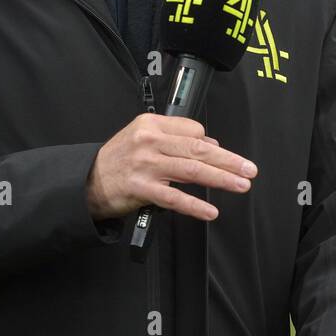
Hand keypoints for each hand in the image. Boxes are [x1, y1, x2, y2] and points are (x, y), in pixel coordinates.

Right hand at [85, 113, 257, 221]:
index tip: (226, 157)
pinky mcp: (140, 189)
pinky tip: (210, 211)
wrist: (86, 181)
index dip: (212, 145)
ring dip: (221, 179)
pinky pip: (174, 198)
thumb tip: (210, 145)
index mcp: (151, 124)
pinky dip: (195, 205)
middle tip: (249, 169)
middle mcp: (149, 141)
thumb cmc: (118, 160)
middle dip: (228, 160)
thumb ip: (174, 138)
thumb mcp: (142, 137)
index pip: (193, 130)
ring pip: (191, 171)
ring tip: (240, 185)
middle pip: (198, 149)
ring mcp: (145, 165)